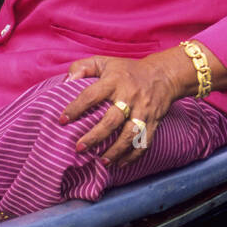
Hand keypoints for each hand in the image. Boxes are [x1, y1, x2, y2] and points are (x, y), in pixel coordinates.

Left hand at [58, 54, 180, 167]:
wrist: (163, 74)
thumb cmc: (127, 70)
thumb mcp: (105, 62)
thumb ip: (83, 68)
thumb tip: (66, 81)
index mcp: (114, 81)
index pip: (92, 95)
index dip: (76, 108)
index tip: (62, 120)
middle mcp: (129, 96)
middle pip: (112, 120)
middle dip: (95, 136)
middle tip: (79, 148)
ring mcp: (143, 110)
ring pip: (130, 134)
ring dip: (116, 151)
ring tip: (102, 162)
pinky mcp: (154, 121)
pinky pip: (145, 141)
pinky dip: (133, 155)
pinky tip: (120, 164)